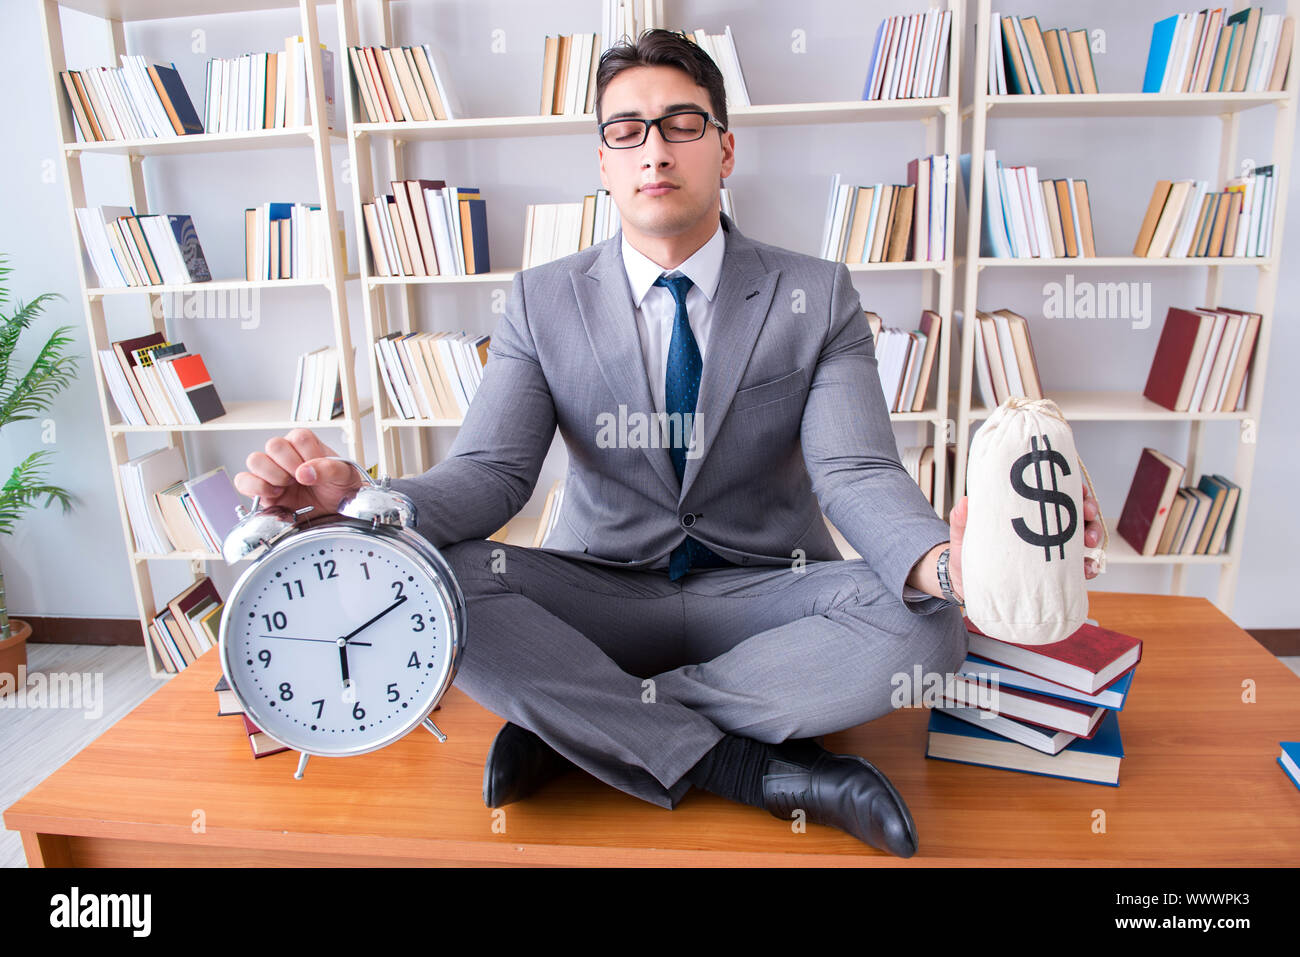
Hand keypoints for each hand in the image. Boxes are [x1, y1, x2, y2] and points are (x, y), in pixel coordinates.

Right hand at [234, 428, 362, 515]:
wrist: (334, 512)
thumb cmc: (338, 490)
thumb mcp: (345, 476)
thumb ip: (329, 469)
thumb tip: (304, 472)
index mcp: (306, 444)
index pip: (298, 437)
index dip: (307, 455)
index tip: (315, 469)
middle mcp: (285, 455)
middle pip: (273, 445)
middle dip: (289, 465)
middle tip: (300, 479)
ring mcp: (271, 471)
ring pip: (255, 460)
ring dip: (272, 475)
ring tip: (287, 486)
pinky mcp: (260, 489)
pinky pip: (243, 481)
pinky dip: (256, 487)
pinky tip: (275, 494)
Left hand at [947, 486, 1105, 593]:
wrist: (968, 588)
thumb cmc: (967, 557)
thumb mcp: (963, 537)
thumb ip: (962, 521)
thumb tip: (965, 501)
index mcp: (1024, 513)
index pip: (1052, 493)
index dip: (1071, 487)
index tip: (1078, 489)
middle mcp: (1041, 529)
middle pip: (1074, 512)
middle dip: (1088, 510)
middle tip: (1087, 514)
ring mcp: (1049, 549)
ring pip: (1082, 537)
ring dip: (1093, 535)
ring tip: (1089, 542)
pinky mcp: (1053, 572)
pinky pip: (1078, 567)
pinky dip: (1089, 566)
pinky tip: (1088, 568)